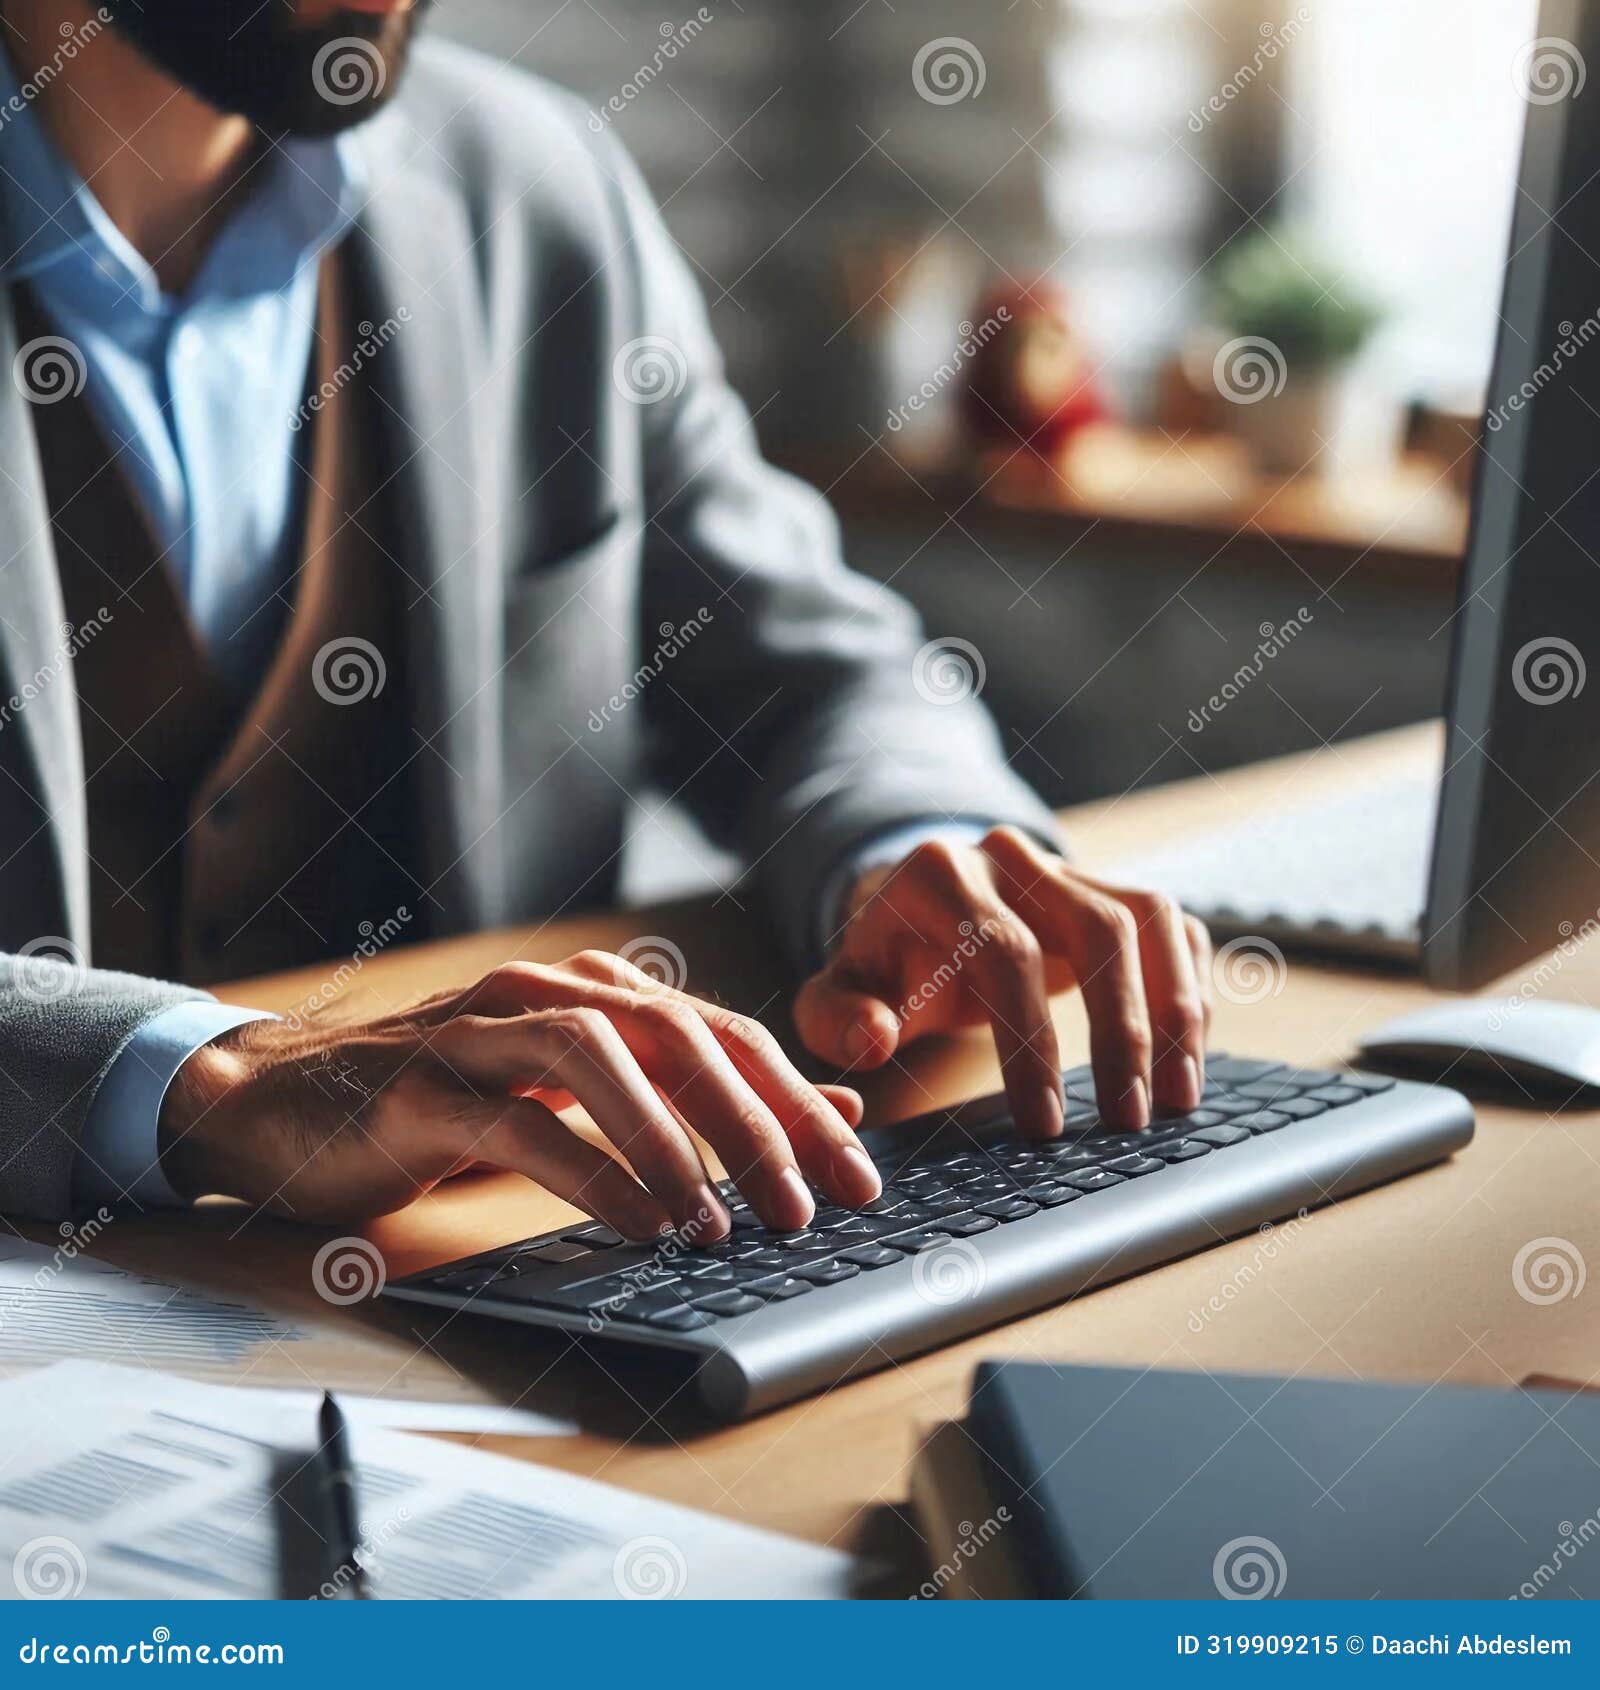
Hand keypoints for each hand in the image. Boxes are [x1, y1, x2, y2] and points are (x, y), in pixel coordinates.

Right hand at [159, 950, 879, 1236]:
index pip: (722, 1032)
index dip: (796, 1100)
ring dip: (675, 1140)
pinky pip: (520, 1124)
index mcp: (594, 993)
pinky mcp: (419, 1090)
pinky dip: (589, 1171)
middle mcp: (545, 995)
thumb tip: (827, 1108)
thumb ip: (692, 1094)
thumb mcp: (577, 1093)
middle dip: (757, 1122)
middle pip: (679, 1036)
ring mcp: (477, 1034)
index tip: (856, 1174)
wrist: (277, 1099)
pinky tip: (636, 1223)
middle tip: (809, 1203)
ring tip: (721, 1220)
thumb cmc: (440, 1099)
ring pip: (601, 1059)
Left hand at [795, 828, 1212, 1136]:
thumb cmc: (885, 969)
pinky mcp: (1114, 888)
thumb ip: (836, 1019)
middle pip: (1095, 929)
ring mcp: (1072, 867)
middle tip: (1125, 1120)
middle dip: (1119, 1031)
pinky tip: (1185, 1060)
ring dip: (1174, 1009)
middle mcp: (1013, 857)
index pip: (1003, 951)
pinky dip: (1189, 992)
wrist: (919, 917)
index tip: (1045, 1124)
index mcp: (940, 874)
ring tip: (1176, 1096)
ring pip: (1149, 917)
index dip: (1030, 1039)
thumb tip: (873, 1039)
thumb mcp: (838, 994)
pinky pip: (1174, 928)